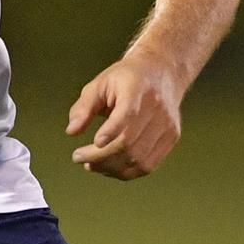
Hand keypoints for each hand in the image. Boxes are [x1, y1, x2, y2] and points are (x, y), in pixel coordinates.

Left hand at [64, 49, 185, 180]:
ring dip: (111, 167)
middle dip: (100, 156)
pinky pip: (148, 165)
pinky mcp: (172, 137)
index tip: (93, 143)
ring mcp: (167, 125)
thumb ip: (84, 107)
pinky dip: (126, 171)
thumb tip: (71, 131)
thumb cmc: (126, 78)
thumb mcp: (100, 84)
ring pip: (139, 159)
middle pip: (129, 142)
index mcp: (137, 89)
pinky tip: (109, 167)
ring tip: (91, 164)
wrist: (161, 72)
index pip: (127, 114)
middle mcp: (157, 108)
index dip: (111, 131)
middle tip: (78, 157)